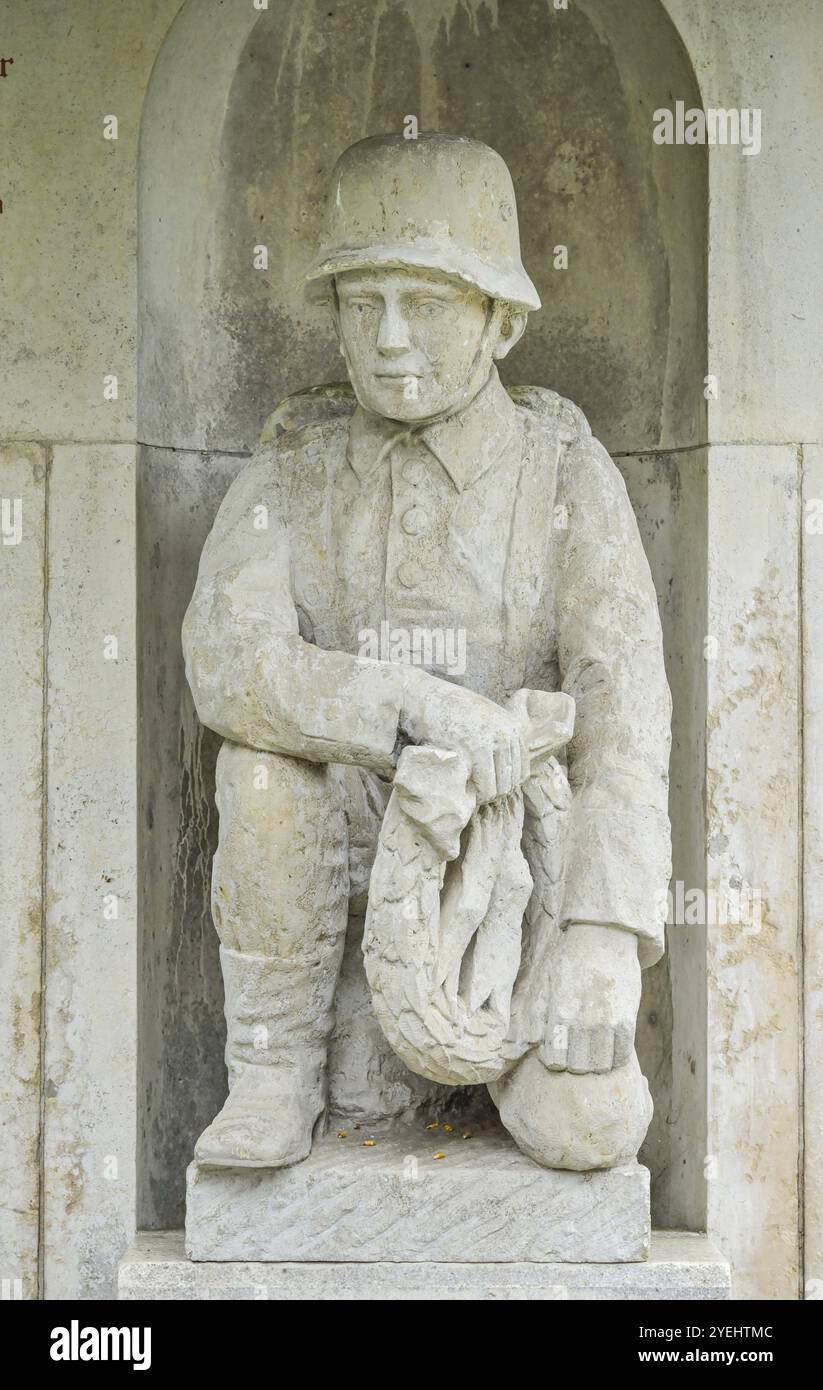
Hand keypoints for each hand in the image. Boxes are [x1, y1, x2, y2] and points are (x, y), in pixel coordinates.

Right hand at [399, 667, 530, 803]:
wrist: (424, 697)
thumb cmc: (451, 710)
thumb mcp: (485, 716)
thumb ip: (500, 736)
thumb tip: (510, 770)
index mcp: (513, 727)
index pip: (522, 771)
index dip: (505, 785)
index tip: (488, 788)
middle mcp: (507, 734)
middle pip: (511, 782)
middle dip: (494, 793)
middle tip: (476, 794)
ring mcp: (492, 741)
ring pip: (498, 787)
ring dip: (484, 796)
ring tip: (469, 793)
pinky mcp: (474, 749)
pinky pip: (482, 786)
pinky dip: (474, 794)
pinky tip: (463, 790)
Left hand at [540, 922, 639, 1072]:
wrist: (602, 936)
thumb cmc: (567, 960)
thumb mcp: (543, 983)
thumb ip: (532, 1017)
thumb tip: (523, 1046)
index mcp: (561, 1012)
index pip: (555, 1060)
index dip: (553, 1060)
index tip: (555, 1051)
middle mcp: (585, 1020)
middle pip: (578, 1067)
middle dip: (573, 1063)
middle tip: (573, 1051)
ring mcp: (609, 1021)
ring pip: (601, 1065)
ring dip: (593, 1063)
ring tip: (589, 1050)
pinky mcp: (628, 1018)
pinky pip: (621, 1055)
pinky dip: (613, 1057)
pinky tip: (606, 1047)